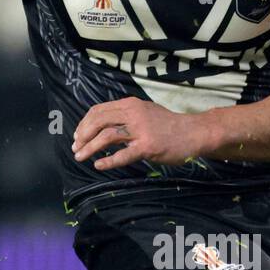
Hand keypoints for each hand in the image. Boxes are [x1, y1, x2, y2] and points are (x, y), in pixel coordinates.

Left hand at [72, 97, 205, 170]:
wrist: (193, 133)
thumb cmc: (169, 125)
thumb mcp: (146, 111)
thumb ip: (126, 114)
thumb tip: (103, 123)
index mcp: (130, 104)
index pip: (99, 110)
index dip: (84, 123)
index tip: (78, 135)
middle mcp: (133, 114)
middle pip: (98, 121)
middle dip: (83, 135)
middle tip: (75, 147)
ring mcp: (140, 130)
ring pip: (106, 136)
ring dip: (89, 147)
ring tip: (80, 157)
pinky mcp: (147, 147)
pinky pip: (122, 155)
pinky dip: (108, 161)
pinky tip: (99, 165)